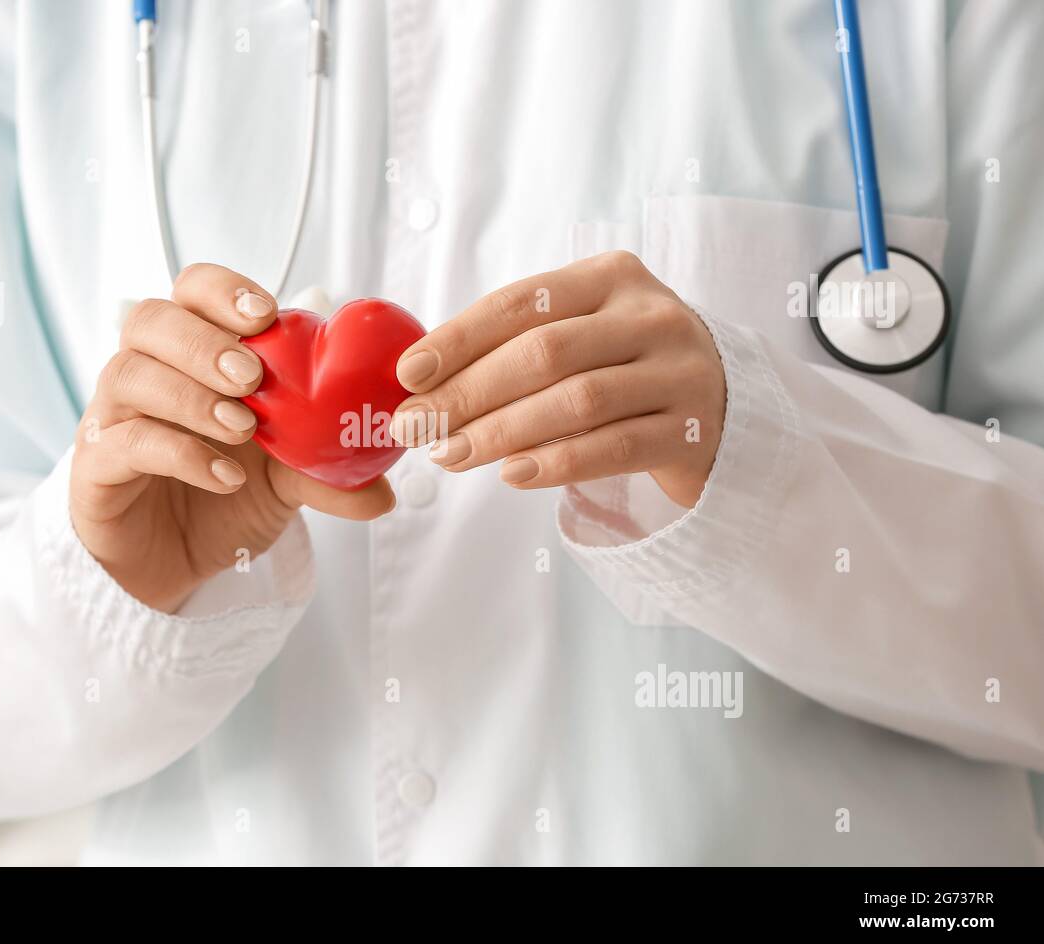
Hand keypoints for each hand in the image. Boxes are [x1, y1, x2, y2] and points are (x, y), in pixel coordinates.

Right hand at [71, 264, 394, 612]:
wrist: (168, 566)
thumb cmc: (218, 501)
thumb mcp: (285, 484)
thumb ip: (328, 476)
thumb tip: (385, 491)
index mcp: (189, 355)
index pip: (192, 292)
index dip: (223, 290)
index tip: (266, 312)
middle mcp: (144, 373)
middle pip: (150, 320)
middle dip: (205, 341)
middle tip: (253, 376)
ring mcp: (112, 416)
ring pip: (127, 373)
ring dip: (191, 394)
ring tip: (243, 428)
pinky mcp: (95, 466)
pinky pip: (124, 442)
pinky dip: (180, 454)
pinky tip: (224, 477)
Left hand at [390, 252, 725, 507]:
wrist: (726, 406)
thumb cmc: (625, 367)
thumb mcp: (583, 333)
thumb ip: (517, 345)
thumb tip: (421, 382)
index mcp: (612, 277)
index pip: (523, 302)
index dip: (459, 337)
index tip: (408, 374)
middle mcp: (650, 316)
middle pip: (544, 352)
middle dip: (469, 392)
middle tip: (417, 428)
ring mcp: (678, 372)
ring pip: (577, 400)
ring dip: (502, 432)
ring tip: (450, 456)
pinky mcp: (692, 430)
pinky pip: (614, 448)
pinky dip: (556, 463)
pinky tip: (512, 475)